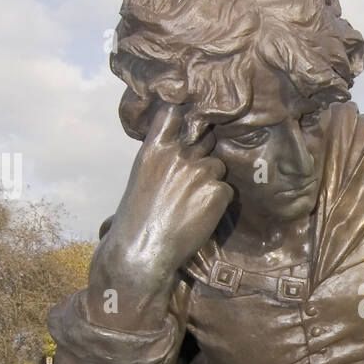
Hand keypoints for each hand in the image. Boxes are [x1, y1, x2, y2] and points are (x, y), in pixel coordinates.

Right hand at [89, 105, 232, 325]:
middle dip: (203, 152)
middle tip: (192, 176)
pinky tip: (199, 216)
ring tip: (191, 204)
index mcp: (154, 148)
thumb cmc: (137, 217)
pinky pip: (226, 190)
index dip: (186, 115)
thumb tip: (184, 148)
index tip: (191, 120)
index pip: (175, 113)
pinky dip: (217, 202)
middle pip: (205, 138)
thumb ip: (163, 157)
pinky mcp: (217, 192)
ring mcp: (200, 171)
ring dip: (211, 181)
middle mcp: (178, 154)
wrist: (142, 250)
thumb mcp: (142, 176)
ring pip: (217, 166)